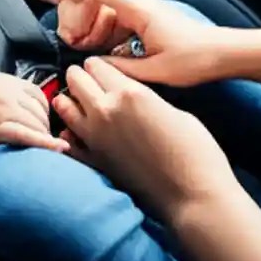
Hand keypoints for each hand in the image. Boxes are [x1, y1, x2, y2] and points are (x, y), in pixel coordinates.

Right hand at [0, 73, 69, 151]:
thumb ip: (10, 90)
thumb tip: (32, 103)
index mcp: (6, 80)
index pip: (38, 93)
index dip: (44, 109)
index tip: (41, 121)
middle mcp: (7, 92)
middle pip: (39, 110)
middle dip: (45, 126)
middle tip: (43, 138)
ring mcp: (1, 110)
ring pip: (36, 123)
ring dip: (44, 136)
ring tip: (44, 147)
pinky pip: (26, 135)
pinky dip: (44, 143)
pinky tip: (58, 148)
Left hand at [53, 57, 240, 222]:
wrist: (193, 196)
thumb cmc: (196, 153)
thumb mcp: (175, 111)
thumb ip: (146, 99)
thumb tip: (133, 98)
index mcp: (129, 93)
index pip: (97, 65)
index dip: (99, 64)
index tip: (101, 67)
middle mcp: (105, 111)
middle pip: (76, 79)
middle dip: (80, 76)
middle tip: (86, 78)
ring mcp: (94, 138)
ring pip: (63, 106)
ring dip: (70, 99)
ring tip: (78, 100)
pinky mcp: (93, 162)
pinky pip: (67, 140)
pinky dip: (68, 132)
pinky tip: (76, 132)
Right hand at [63, 0, 226, 86]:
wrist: (223, 54)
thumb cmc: (195, 61)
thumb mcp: (154, 72)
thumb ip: (120, 68)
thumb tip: (94, 64)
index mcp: (140, 11)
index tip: (63, 1)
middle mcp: (143, 1)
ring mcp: (148, 4)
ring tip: (78, 8)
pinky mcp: (152, 12)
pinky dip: (106, 0)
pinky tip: (101, 22)